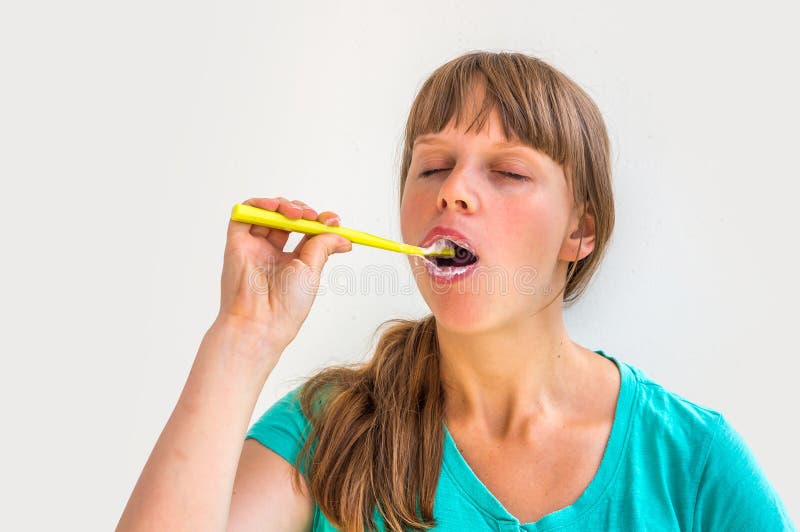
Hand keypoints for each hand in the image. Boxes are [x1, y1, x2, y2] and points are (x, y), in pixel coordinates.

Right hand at [216, 197, 350, 353]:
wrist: (260, 320)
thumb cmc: (286, 305)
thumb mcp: (312, 271)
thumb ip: (324, 246)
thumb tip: (345, 237)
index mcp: (290, 262)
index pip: (304, 232)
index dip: (319, 222)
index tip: (334, 220)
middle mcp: (270, 252)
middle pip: (286, 219)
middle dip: (303, 211)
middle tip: (314, 216)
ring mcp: (253, 246)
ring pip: (267, 212)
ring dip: (284, 206)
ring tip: (297, 214)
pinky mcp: (236, 242)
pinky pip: (244, 213)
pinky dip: (260, 204)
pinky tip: (275, 208)